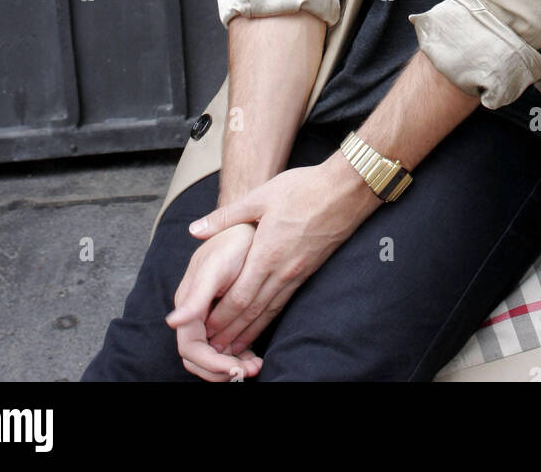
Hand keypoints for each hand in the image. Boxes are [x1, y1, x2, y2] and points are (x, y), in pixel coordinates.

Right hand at [167, 222, 261, 381]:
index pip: (190, 348)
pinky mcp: (223, 314)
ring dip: (230, 367)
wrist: (246, 228)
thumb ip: (195, 297)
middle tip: (248, 371)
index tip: (235, 369)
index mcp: (188, 304)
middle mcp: (194, 314)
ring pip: (212, 355)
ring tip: (255, 366)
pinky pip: (224, 345)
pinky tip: (254, 356)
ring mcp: (208, 315)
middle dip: (221, 370)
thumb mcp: (214, 268)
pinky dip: (237, 356)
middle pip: (198, 358)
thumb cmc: (231, 244)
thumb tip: (172, 321)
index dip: (211, 364)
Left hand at [168, 157, 378, 356]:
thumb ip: (226, 216)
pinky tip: (262, 324)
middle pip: (252, 310)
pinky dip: (269, 318)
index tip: (203, 329)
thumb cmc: (303, 189)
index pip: (238, 296)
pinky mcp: (308, 272)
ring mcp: (297, 274)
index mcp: (267, 253)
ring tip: (234, 349)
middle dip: (231, 332)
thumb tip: (194, 229)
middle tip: (212, 351)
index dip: (220, 317)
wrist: (346, 191)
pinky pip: (284, 302)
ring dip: (249, 331)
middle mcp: (282, 270)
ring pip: (269, 311)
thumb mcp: (261, 196)